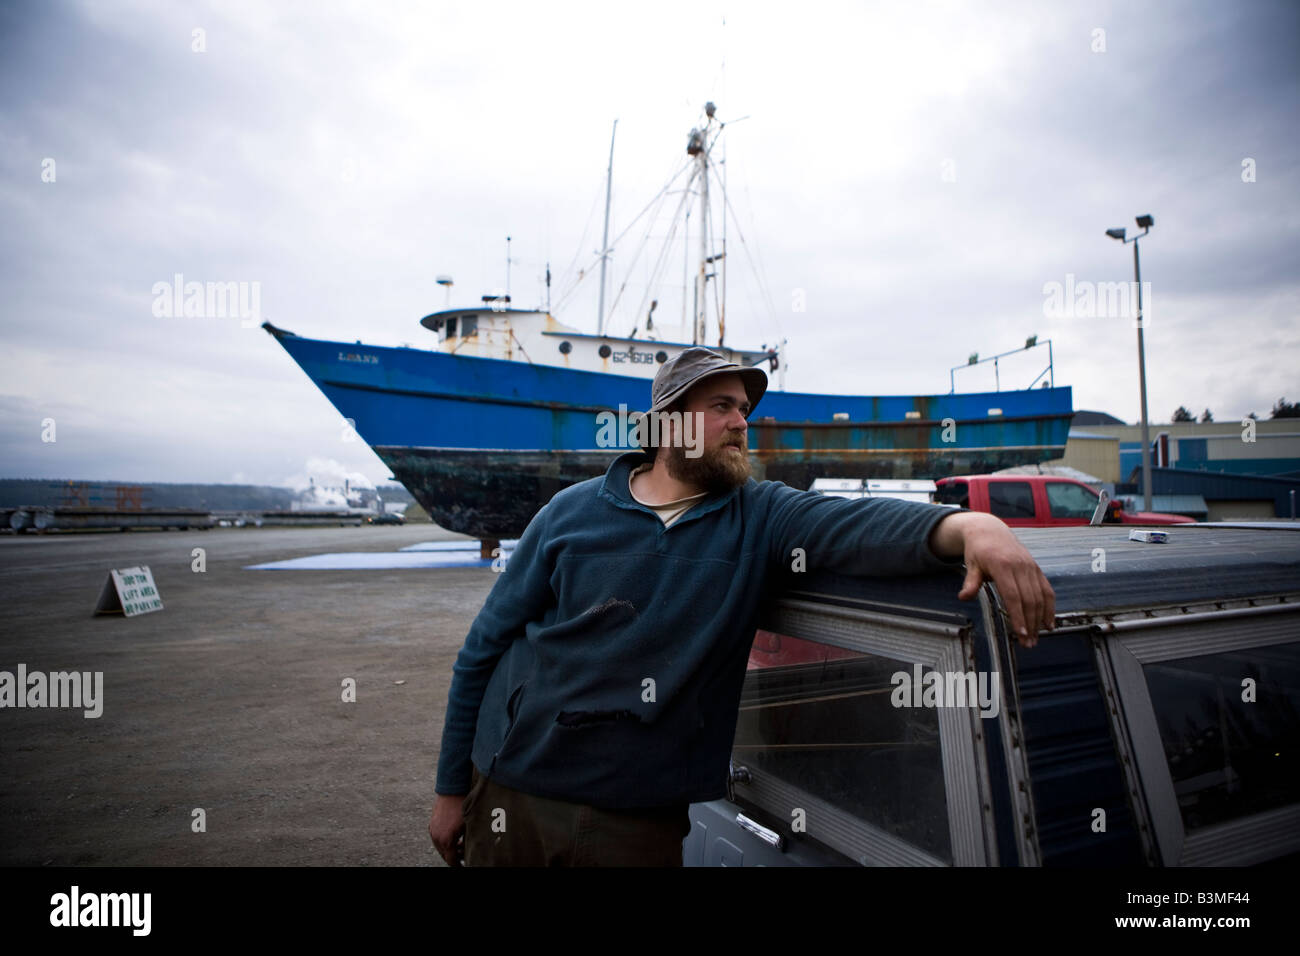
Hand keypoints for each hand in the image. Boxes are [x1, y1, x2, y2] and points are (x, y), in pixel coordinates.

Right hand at [429, 793, 466, 865]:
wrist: (452, 790)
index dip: (457, 864)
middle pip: (444, 855)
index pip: (451, 860)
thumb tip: (470, 851)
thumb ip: (467, 842)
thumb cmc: (463, 807)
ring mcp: (433, 831)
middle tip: (463, 857)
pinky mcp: (432, 824)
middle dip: (454, 857)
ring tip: (460, 846)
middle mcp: (437, 837)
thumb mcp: (468, 826)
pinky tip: (453, 836)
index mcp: (446, 840)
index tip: (463, 865)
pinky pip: (437, 838)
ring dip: (449, 848)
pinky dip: (444, 841)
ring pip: (440, 847)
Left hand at [931, 512, 1055, 647]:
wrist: (990, 530)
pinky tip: (1049, 624)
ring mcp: (1031, 567)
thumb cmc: (978, 550)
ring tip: (1036, 638)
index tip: (1021, 633)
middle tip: (1028, 644)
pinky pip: (1047, 590)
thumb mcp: (971, 564)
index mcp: (1002, 565)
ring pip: (1040, 597)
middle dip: (1030, 624)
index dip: (1018, 615)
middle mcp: (1020, 566)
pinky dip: (1050, 608)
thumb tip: (963, 597)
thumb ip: (971, 582)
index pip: (1012, 595)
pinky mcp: (1037, 569)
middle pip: (1029, 600)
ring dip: (1040, 620)